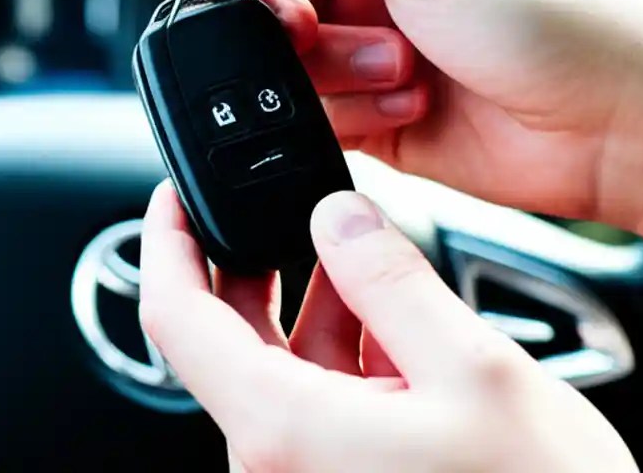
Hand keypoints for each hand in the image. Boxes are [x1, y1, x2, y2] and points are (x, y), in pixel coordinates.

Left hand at [139, 182, 637, 471]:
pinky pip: (314, 401)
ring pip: (278, 365)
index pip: (176, 318)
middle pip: (226, 338)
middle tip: (289, 206)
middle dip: (256, 263)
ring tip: (368, 260)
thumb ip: (392, 282)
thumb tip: (337, 216)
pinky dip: (343, 351)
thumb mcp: (474, 369)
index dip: (168, 243)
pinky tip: (392, 322)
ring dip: (314, 303)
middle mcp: (275, 462)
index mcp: (283, 430)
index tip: (176, 196)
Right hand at [172, 0, 642, 223]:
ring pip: (284, 60)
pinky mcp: (374, 103)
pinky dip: (354, 112)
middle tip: (323, 29)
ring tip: (406, 66)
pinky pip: (314, 111)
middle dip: (293, 21)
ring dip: (337, 71)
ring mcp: (371, 35)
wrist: (617, 126)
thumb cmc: (554, 15)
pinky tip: (415, 99)